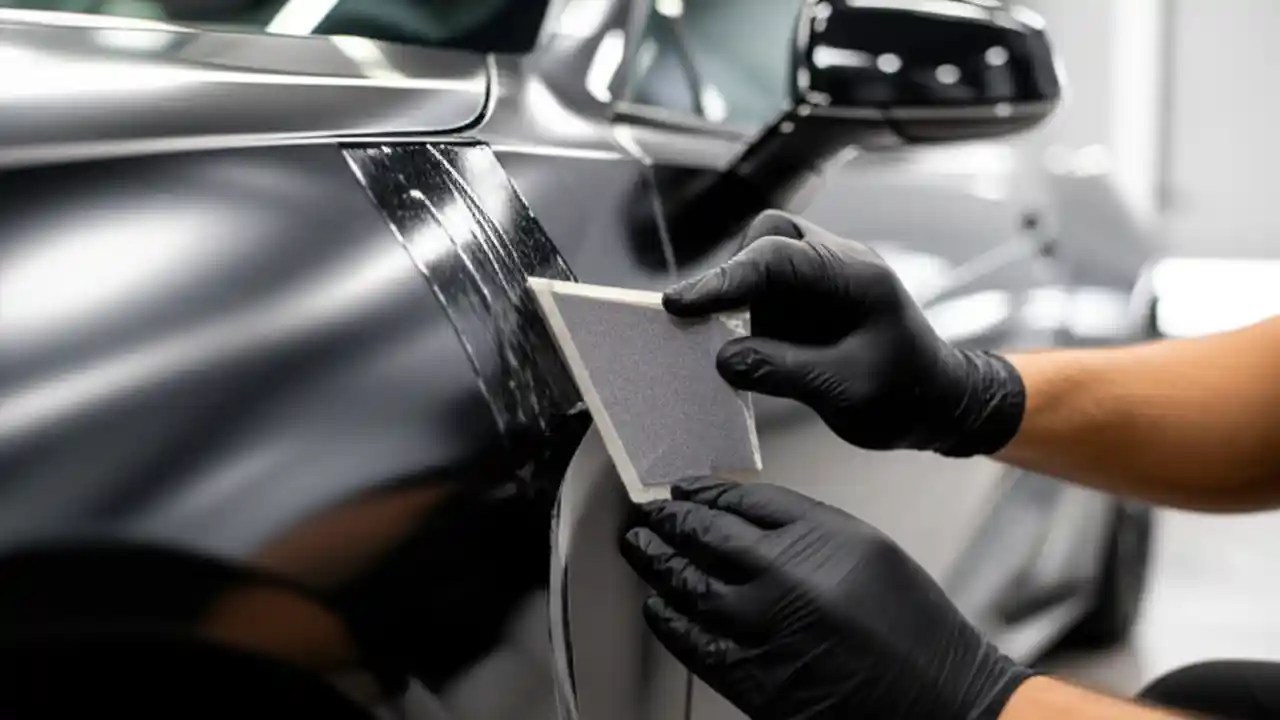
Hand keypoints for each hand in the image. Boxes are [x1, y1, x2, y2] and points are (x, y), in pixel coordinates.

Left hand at [621, 478, 1032, 719]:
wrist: (940, 700)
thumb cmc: (914, 628)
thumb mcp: (870, 550)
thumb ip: (808, 528)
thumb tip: (745, 516)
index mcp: (824, 539)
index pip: (745, 501)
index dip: (706, 492)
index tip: (685, 489)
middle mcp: (791, 579)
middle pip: (708, 536)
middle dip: (670, 522)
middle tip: (648, 515)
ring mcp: (769, 630)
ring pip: (692, 585)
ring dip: (658, 563)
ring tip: (640, 548)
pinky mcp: (758, 680)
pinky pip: (695, 642)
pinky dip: (669, 620)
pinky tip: (657, 605)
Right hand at [664, 210, 1023, 456]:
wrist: (941, 404)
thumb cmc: (908, 395)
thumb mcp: (845, 391)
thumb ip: (782, 370)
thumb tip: (723, 358)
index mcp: (854, 276)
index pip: (777, 260)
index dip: (723, 280)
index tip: (680, 304)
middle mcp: (837, 265)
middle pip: (768, 238)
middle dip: (732, 275)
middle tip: (699, 319)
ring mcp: (824, 281)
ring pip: (762, 266)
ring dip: (739, 302)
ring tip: (733, 347)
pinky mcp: (812, 302)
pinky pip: (767, 295)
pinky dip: (747, 319)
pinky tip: (747, 352)